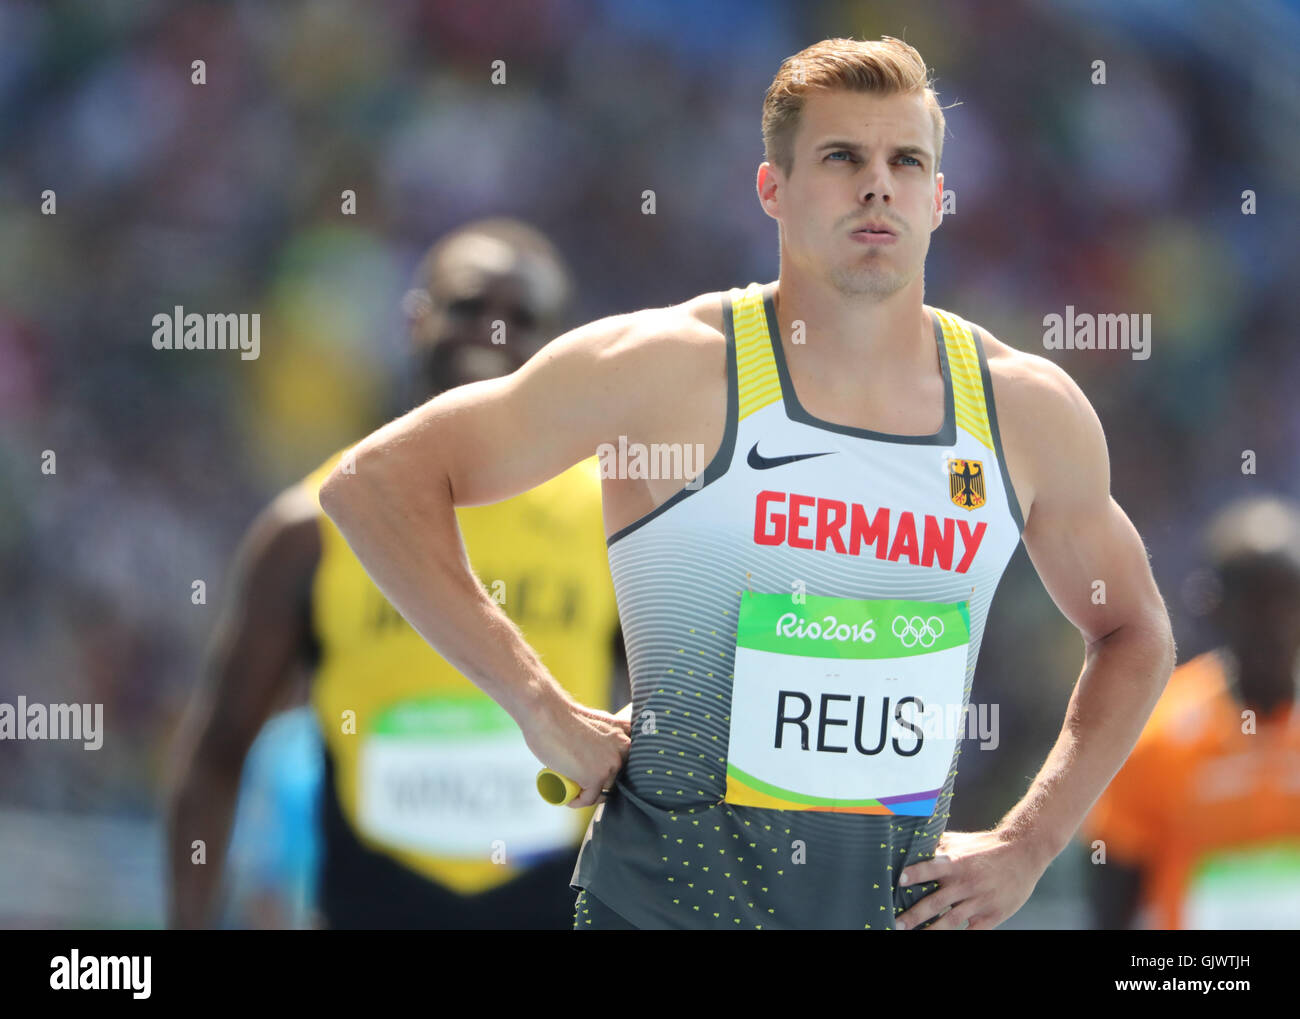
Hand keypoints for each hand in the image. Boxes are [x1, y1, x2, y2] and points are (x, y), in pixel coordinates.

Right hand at [522, 689, 630, 808]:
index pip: (624, 760)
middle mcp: (624, 748)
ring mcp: (611, 763)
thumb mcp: (595, 723)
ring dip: (588, 793)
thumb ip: (605, 734)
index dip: (610, 770)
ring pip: (602, 789)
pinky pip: (588, 799)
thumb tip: (601, 749)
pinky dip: (577, 802)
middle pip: (614, 776)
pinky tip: (570, 799)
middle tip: (580, 780)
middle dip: (599, 782)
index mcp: (624, 732)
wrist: (546, 714)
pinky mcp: (596, 777)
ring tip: (571, 788)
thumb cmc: (563, 716)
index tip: (595, 772)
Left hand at [892, 828, 1047, 929]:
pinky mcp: (993, 914)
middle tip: (896, 923)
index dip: (915, 874)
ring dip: (931, 930)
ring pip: (950, 921)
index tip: (899, 881)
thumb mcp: (960, 841)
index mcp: (955, 862)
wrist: (1023, 852)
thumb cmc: (985, 846)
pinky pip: (973, 932)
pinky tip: (945, 939)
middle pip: (936, 902)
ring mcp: (980, 900)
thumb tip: (910, 844)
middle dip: (914, 915)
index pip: (930, 868)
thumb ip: (936, 846)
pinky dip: (960, 937)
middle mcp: (966, 882)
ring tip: (914, 935)